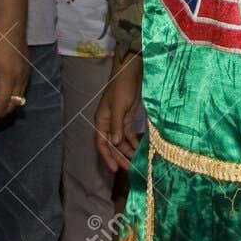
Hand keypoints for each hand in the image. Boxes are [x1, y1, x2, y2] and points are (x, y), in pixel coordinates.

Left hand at [0, 21, 27, 127]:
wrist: (11, 24)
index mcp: (8, 78)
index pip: (1, 103)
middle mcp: (20, 79)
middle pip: (12, 104)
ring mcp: (25, 74)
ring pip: (17, 98)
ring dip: (4, 105)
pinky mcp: (25, 69)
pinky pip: (19, 89)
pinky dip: (10, 96)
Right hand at [95, 53, 141, 171]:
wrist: (131, 71)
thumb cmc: (122, 86)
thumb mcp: (119, 106)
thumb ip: (117, 126)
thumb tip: (115, 143)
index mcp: (101, 120)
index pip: (102, 143)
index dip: (107, 157)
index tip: (115, 169)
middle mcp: (108, 123)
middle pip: (112, 145)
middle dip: (119, 157)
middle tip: (129, 169)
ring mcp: (118, 121)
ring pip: (121, 141)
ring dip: (127, 151)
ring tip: (135, 163)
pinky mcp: (127, 118)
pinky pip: (129, 134)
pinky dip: (133, 142)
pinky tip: (139, 150)